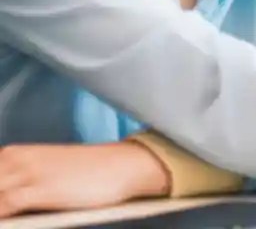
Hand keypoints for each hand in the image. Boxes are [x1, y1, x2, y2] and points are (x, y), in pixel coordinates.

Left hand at [0, 142, 169, 217]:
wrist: (122, 165)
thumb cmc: (88, 173)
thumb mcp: (46, 173)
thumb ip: (19, 185)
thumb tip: (8, 205)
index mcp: (13, 155)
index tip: (0, 202)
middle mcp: (13, 160)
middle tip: (3, 211)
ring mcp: (24, 174)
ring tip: (5, 218)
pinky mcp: (37, 190)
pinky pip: (3, 205)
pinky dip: (0, 214)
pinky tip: (6, 221)